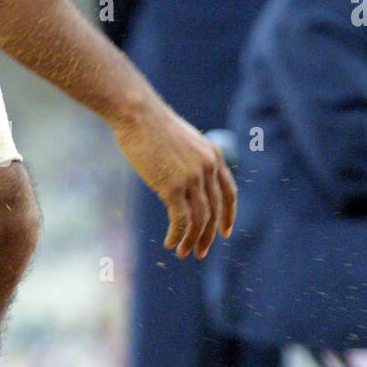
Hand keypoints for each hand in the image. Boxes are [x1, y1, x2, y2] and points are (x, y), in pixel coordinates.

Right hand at [114, 99, 236, 259]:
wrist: (137, 114)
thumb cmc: (151, 126)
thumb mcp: (181, 141)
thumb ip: (189, 160)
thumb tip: (185, 179)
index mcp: (214, 156)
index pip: (229, 193)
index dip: (228, 215)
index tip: (224, 232)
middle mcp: (208, 168)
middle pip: (214, 211)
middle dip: (207, 235)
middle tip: (200, 252)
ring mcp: (192, 178)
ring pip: (199, 220)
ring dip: (192, 240)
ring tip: (183, 252)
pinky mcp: (172, 186)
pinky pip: (180, 220)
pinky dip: (177, 235)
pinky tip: (170, 243)